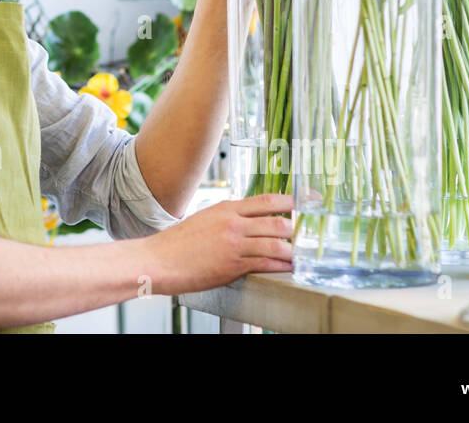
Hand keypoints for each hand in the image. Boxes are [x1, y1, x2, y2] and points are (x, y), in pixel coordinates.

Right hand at [146, 192, 293, 295]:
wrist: (160, 260)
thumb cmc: (180, 242)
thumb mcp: (206, 218)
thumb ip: (230, 217)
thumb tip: (251, 220)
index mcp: (227, 208)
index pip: (267, 200)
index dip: (292, 200)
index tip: (308, 201)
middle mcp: (233, 223)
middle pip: (278, 222)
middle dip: (297, 230)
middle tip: (307, 235)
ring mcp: (234, 244)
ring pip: (276, 244)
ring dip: (292, 251)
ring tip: (301, 254)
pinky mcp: (233, 265)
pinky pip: (266, 264)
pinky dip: (282, 266)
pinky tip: (288, 268)